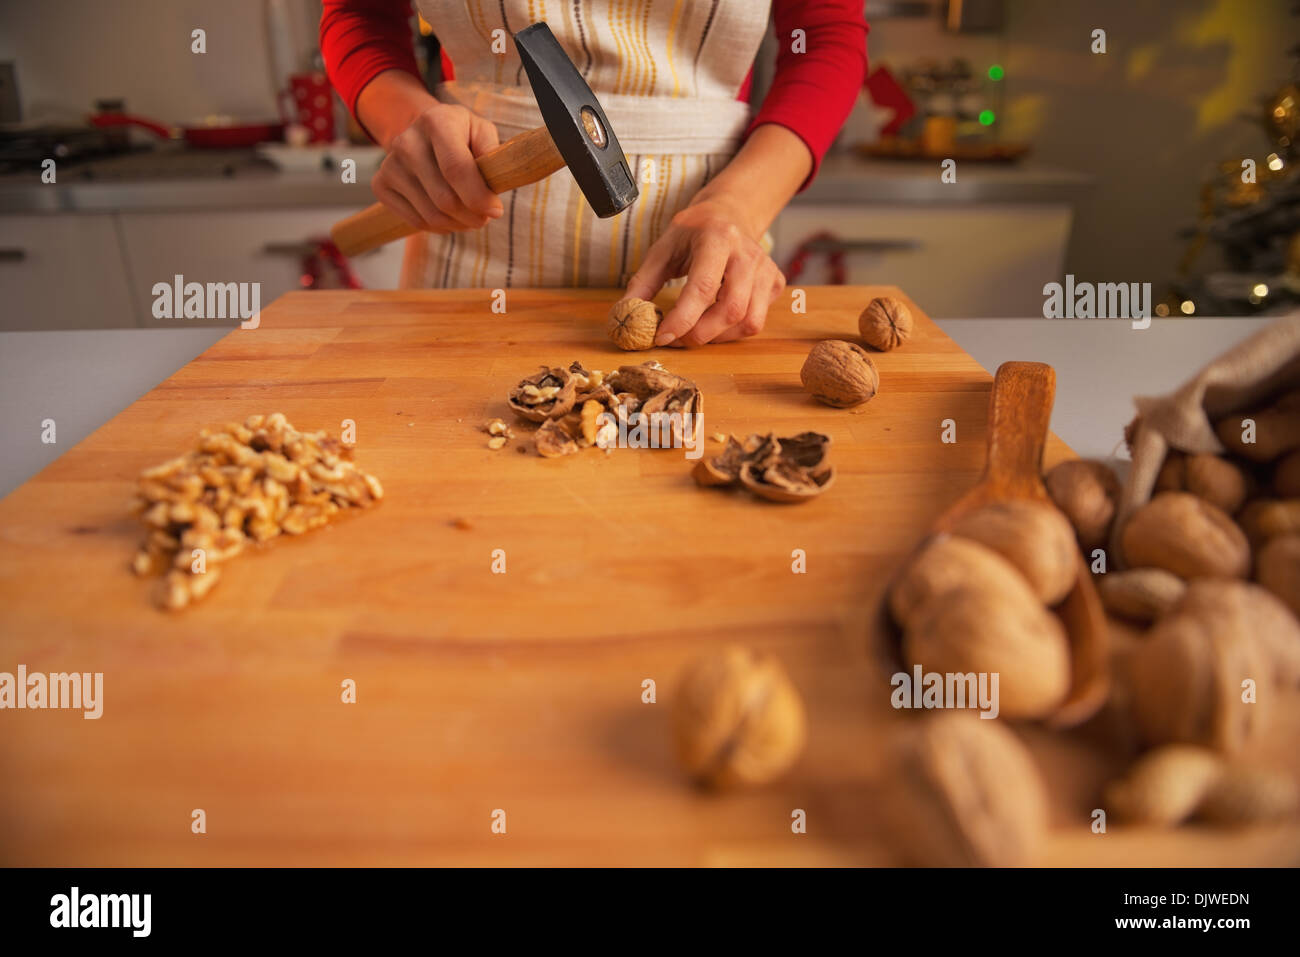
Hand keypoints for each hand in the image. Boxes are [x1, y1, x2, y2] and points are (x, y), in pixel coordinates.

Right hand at [371, 101, 504, 232]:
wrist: (425, 134)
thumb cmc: (462, 136)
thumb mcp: (482, 133)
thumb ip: (492, 154)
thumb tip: (494, 187)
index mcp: (436, 121)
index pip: (456, 169)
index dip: (478, 197)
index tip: (495, 211)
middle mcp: (407, 141)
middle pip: (444, 198)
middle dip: (472, 216)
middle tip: (484, 216)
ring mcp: (389, 164)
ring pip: (432, 215)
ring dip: (458, 224)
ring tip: (469, 216)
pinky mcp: (380, 184)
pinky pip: (416, 221)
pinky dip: (439, 227)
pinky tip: (449, 216)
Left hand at [624, 198, 784, 345]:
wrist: (729, 213)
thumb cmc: (693, 232)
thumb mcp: (663, 248)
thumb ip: (643, 281)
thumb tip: (625, 314)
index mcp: (718, 238)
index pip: (702, 287)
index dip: (682, 319)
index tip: (661, 337)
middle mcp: (748, 254)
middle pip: (731, 309)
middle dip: (700, 334)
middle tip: (676, 339)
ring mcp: (766, 269)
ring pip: (749, 321)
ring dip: (718, 337)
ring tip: (695, 331)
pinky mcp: (775, 283)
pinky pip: (756, 320)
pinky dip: (732, 331)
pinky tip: (715, 320)